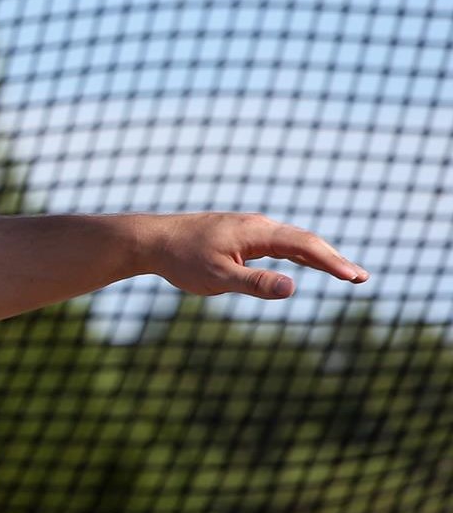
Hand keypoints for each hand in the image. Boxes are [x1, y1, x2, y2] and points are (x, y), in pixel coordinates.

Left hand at [148, 213, 367, 298]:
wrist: (151, 240)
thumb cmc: (181, 260)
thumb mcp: (217, 278)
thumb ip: (255, 284)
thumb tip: (293, 287)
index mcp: (257, 233)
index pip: (306, 246)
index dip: (333, 263)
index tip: (355, 278)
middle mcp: (258, 225)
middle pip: (305, 240)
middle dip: (334, 259)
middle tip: (360, 278)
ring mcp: (249, 228)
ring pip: (293, 240)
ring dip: (319, 256)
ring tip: (344, 272)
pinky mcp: (240, 234)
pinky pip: (278, 243)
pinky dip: (298, 253)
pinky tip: (306, 264)